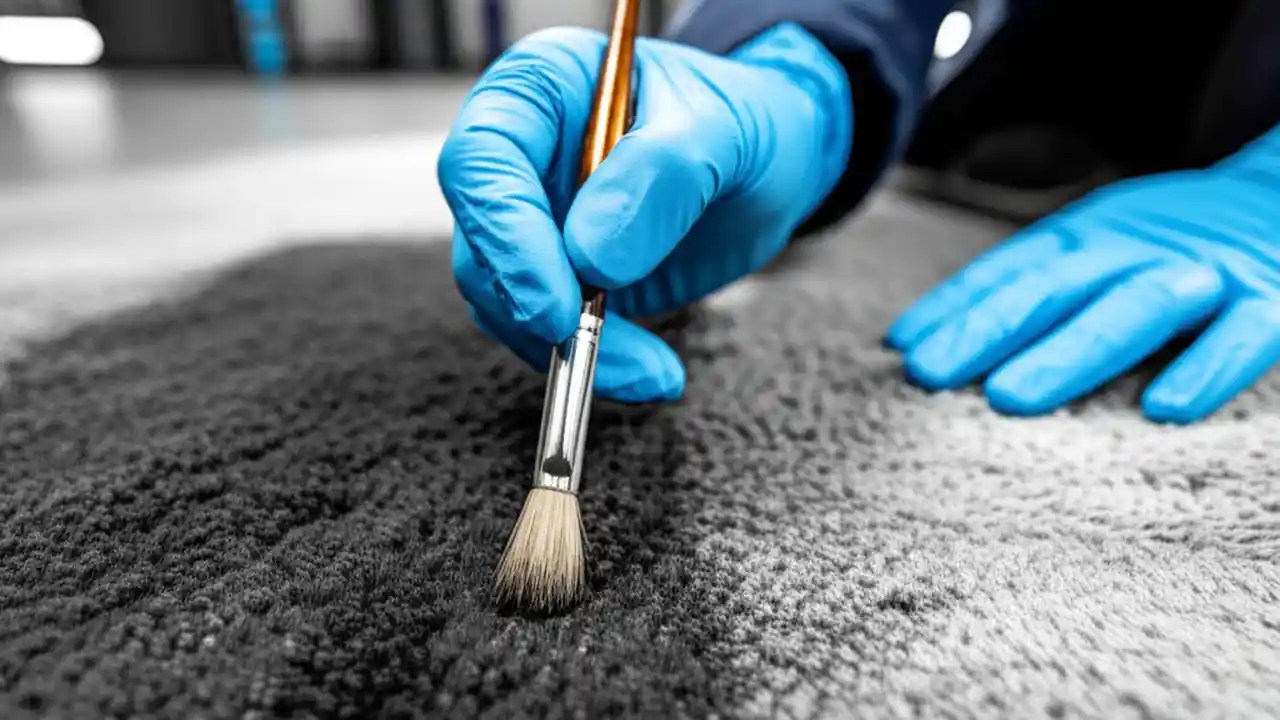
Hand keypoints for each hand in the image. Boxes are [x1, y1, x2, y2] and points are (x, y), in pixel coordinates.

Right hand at [439, 24, 850, 401]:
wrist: (774, 166)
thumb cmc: (746, 121)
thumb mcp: (725, 130)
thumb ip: (662, 175)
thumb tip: (590, 257)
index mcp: (541, 87)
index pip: (484, 159)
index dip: (505, 236)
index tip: (553, 302)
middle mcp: (522, 152)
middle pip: (482, 239)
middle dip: (534, 306)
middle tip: (590, 348)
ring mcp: (535, 219)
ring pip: (506, 298)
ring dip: (570, 347)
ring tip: (652, 372)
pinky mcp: (558, 276)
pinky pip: (546, 329)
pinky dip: (595, 360)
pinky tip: (649, 372)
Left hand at [886, 133, 1279, 422]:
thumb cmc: (1164, 246)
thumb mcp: (1091, 248)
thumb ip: (1016, 289)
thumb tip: (907, 341)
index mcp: (1088, 236)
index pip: (1010, 270)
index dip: (954, 306)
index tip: (901, 349)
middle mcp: (1135, 250)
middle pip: (1054, 287)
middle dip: (987, 330)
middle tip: (929, 373)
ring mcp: (1200, 275)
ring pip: (1132, 310)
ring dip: (1070, 352)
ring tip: (1010, 397)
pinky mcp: (1269, 300)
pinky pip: (1242, 336)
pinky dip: (1206, 368)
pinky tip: (1165, 410)